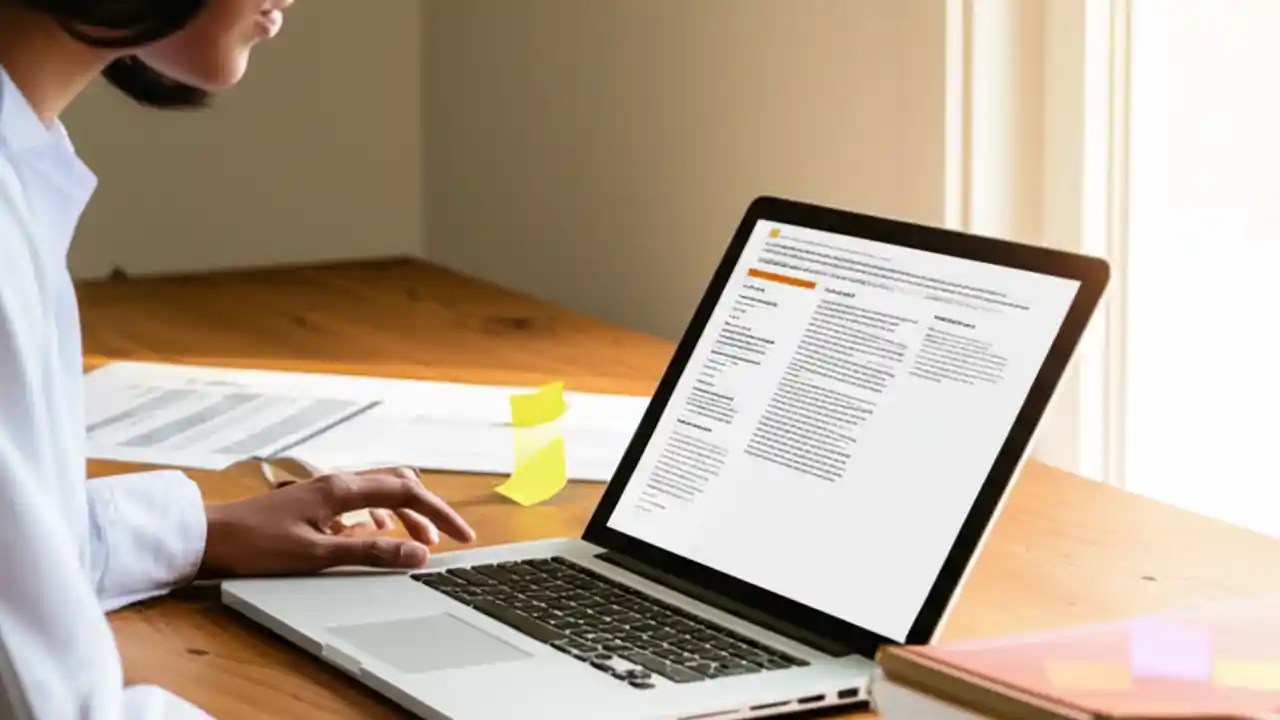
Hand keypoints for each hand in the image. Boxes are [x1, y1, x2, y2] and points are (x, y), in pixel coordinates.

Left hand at [198, 467, 475, 577]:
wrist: (210, 538)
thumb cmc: (258, 545)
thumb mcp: (318, 555)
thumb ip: (370, 553)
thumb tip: (417, 555)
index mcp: (342, 488)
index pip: (407, 492)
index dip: (440, 513)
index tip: (463, 535)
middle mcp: (337, 482)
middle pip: (398, 484)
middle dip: (428, 509)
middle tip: (447, 538)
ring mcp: (326, 491)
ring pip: (380, 492)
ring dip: (406, 514)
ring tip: (419, 542)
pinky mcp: (315, 504)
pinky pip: (360, 504)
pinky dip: (380, 517)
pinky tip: (378, 536)